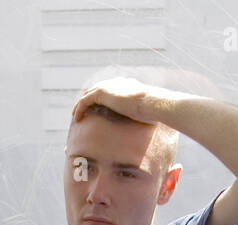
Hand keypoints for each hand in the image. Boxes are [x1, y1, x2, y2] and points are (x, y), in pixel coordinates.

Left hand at [71, 77, 187, 125]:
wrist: (154, 104)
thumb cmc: (157, 111)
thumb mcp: (152, 113)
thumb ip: (150, 116)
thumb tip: (161, 127)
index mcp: (127, 85)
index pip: (110, 90)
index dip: (101, 100)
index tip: (97, 111)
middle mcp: (116, 83)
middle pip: (96, 91)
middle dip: (88, 101)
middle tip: (82, 114)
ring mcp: (109, 87)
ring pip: (88, 95)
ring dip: (80, 106)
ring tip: (76, 118)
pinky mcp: (103, 94)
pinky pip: (85, 101)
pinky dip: (80, 109)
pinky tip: (77, 120)